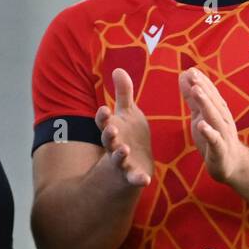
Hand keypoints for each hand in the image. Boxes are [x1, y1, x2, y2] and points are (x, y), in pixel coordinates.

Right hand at [96, 67, 152, 186]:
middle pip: (108, 139)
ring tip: (124, 150)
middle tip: (110, 129)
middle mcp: (114, 145)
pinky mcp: (132, 175)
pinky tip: (145, 180)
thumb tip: (118, 68)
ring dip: (120, 154)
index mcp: (113, 129)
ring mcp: (122, 162)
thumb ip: (123, 94)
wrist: (129, 168)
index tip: (104, 109)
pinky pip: (135, 178)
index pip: (104, 121)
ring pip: (118, 158)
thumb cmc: (128, 136)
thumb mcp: (126, 115)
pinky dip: (138, 179)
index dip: (103, 116)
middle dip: (108, 134)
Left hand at [179, 68, 248, 185]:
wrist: (231, 163)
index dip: (202, 82)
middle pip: (213, 102)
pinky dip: (209, 132)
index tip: (191, 70)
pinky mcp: (220, 150)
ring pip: (215, 118)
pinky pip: (215, 140)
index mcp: (218, 111)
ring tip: (197, 91)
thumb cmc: (214, 137)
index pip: (211, 94)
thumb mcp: (201, 115)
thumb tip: (184, 75)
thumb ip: (193, 97)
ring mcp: (223, 135)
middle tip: (193, 74)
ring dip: (206, 104)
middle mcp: (223, 120)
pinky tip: (201, 125)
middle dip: (204, 88)